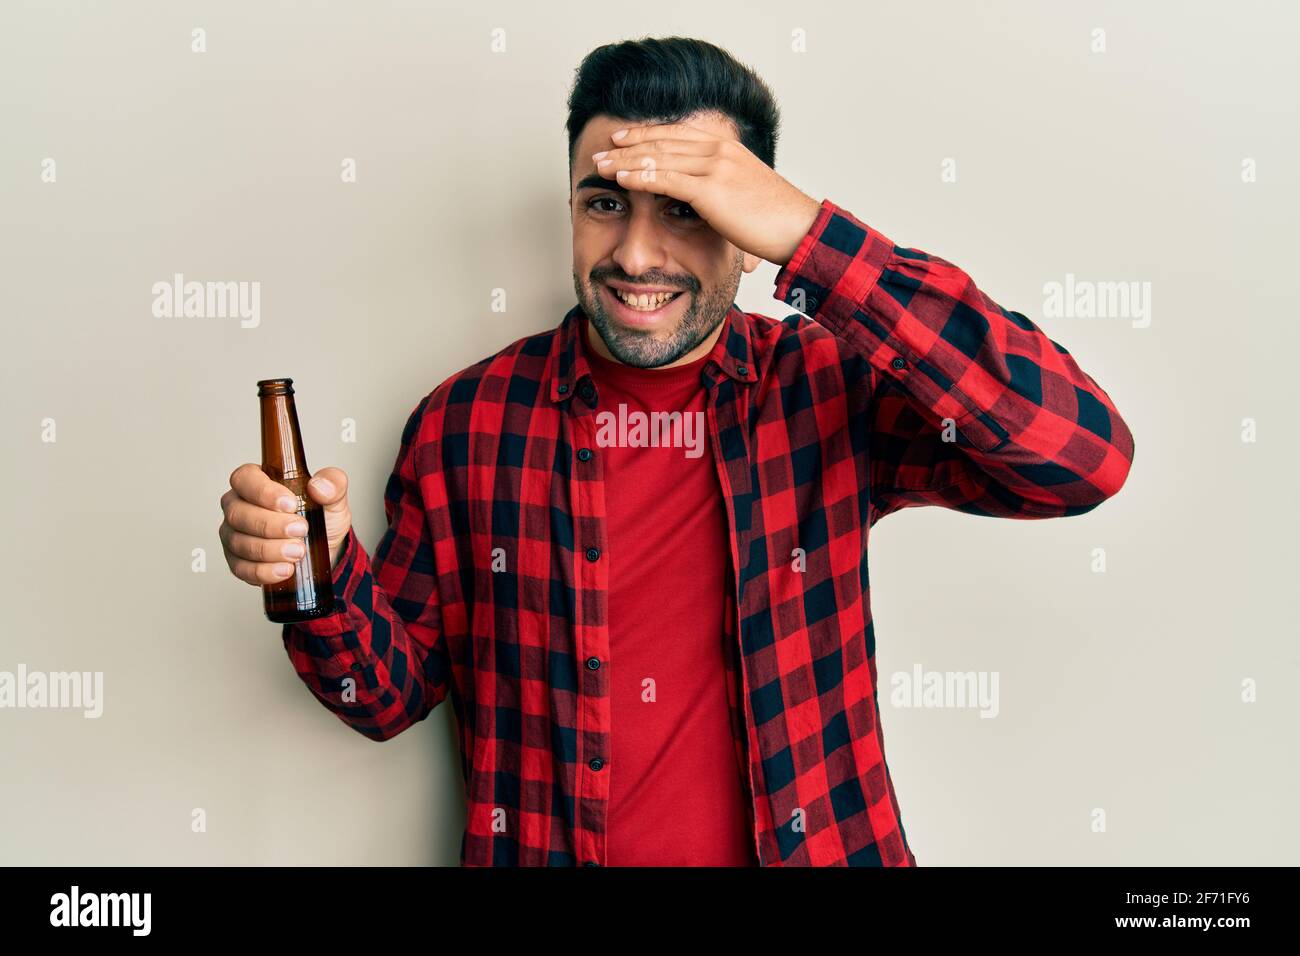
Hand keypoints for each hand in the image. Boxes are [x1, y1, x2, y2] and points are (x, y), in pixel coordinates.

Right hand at [219, 464, 351, 585]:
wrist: (324, 549)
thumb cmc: (320, 516)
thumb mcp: (334, 496)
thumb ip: (333, 483)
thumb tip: (319, 487)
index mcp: (256, 481)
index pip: (244, 479)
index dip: (263, 492)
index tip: (290, 505)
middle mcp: (238, 505)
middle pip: (238, 514)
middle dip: (271, 525)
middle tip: (301, 530)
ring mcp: (232, 534)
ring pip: (239, 542)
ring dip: (270, 550)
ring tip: (298, 552)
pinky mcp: (236, 561)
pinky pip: (241, 568)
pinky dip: (264, 571)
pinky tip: (285, 569)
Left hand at [590, 122, 822, 265]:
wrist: (800, 228)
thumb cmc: (777, 220)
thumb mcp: (746, 193)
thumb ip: (724, 188)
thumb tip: (708, 201)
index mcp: (727, 147)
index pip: (677, 133)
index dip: (646, 133)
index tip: (621, 138)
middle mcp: (719, 150)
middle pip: (662, 141)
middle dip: (627, 145)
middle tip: (599, 150)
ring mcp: (715, 167)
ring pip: (658, 157)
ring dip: (624, 160)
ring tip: (599, 165)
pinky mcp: (711, 189)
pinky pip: (665, 179)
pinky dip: (638, 176)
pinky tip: (619, 178)